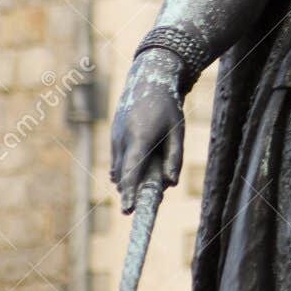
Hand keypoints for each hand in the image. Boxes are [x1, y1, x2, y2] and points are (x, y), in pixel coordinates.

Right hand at [110, 49, 185, 212]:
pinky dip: (126, 169)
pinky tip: (140, 166)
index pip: (132, 170)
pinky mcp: (113, 137)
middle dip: (131, 191)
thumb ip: (175, 157)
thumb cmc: (167, 106)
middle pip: (123, 175)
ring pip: (118, 170)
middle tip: (143, 203)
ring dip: (130, 180)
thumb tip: (171, 183)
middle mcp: (122, 139)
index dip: (129, 192)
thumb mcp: (177, 130)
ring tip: (147, 177)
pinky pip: (118, 161)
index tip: (127, 210)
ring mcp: (115, 138)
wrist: (147, 80)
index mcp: (140, 137)